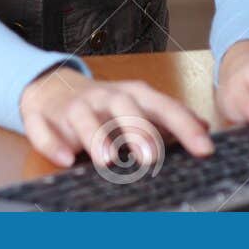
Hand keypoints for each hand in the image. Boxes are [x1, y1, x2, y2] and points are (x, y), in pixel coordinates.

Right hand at [18, 65, 213, 167]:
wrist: (51, 87)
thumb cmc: (105, 105)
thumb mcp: (138, 106)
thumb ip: (169, 118)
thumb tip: (204, 126)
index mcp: (131, 95)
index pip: (162, 106)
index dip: (184, 126)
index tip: (205, 149)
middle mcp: (104, 97)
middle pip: (122, 106)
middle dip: (137, 129)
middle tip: (151, 157)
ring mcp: (73, 107)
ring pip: (82, 116)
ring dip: (94, 136)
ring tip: (106, 160)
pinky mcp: (43, 118)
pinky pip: (43, 129)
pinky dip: (52, 144)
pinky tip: (64, 160)